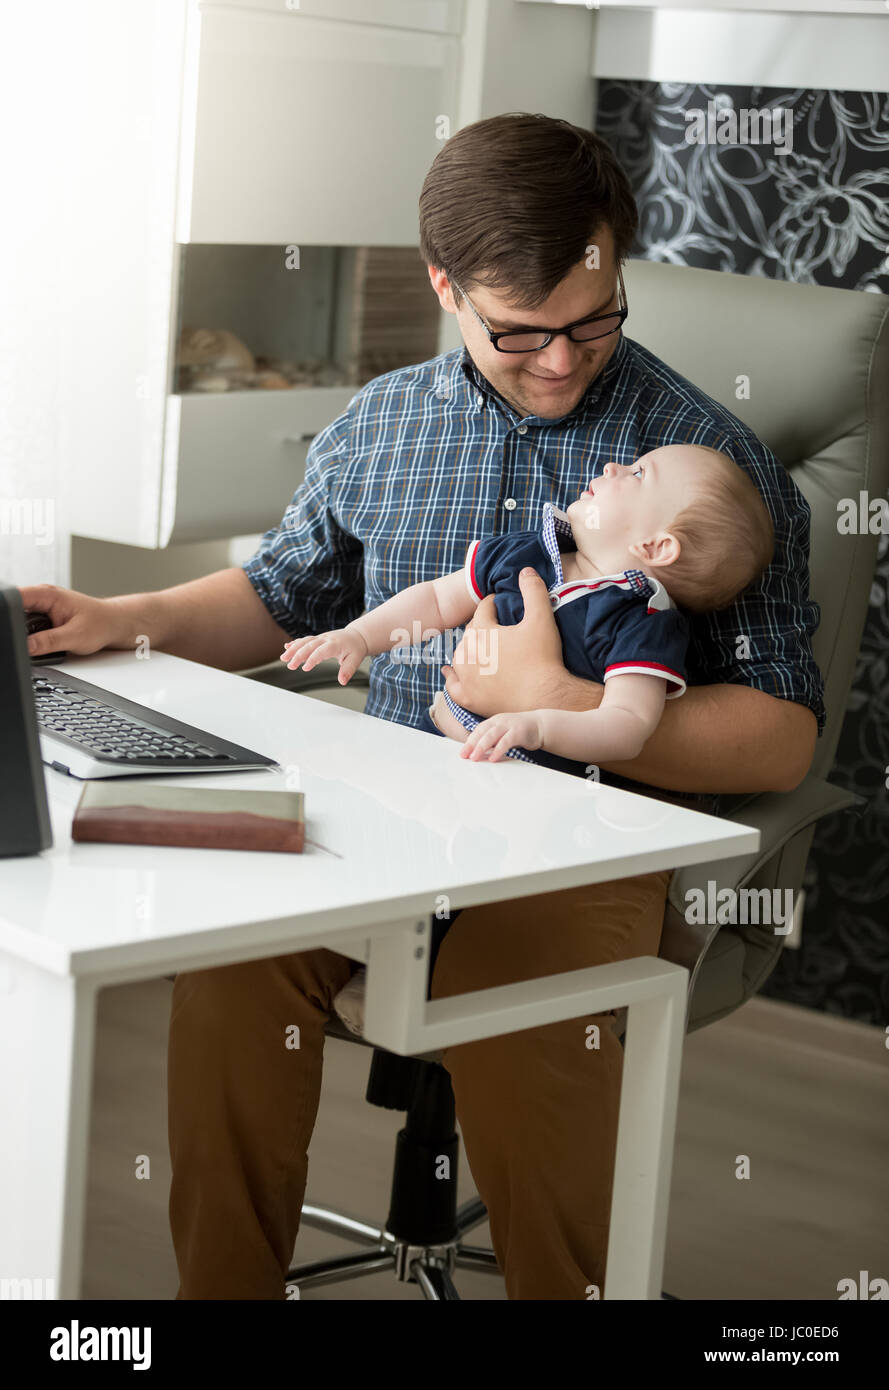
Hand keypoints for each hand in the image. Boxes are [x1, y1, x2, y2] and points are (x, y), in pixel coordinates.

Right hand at [17, 583, 125, 657]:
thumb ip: (48, 642)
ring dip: (25, 633)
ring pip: (20, 620)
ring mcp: (42, 607)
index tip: (9, 630)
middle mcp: (42, 598)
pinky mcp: (44, 617)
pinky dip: (32, 636)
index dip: (8, 612)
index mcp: (48, 595)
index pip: (15, 597)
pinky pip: (29, 626)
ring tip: (45, 640)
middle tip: (31, 641)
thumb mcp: (75, 637)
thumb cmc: (101, 624)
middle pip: (15, 611)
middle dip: (16, 627)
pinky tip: (43, 641)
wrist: (113, 624)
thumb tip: (27, 646)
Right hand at [280, 627, 367, 684]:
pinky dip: (295, 643)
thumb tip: (342, 681)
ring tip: (283, 658)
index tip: (305, 668)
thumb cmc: (356, 648)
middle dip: (298, 655)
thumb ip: (348, 670)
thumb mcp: (356, 660)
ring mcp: (320, 638)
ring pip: (304, 641)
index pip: (321, 651)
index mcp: (335, 644)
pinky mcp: (317, 639)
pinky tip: (287, 647)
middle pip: (309, 645)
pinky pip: (305, 640)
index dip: (312, 659)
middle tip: (290, 665)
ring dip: (293, 649)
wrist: (357, 636)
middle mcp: (326, 639)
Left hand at [442, 567, 564, 716]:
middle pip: (470, 632)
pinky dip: (452, 677)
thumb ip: (533, 590)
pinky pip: (453, 685)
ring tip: (480, 649)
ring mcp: (465, 677)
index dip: (494, 604)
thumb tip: (525, 570)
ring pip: (459, 656)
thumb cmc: (544, 659)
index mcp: (481, 630)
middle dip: (482, 627)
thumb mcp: (542, 618)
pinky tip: (451, 672)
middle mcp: (467, 652)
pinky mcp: (468, 698)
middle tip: (497, 628)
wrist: (544, 698)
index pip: (484, 609)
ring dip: (468, 650)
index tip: (501, 604)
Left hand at [459, 711, 543, 762]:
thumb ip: (492, 741)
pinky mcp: (519, 731)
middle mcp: (500, 721)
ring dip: (481, 747)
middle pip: (482, 732)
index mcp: (494, 721)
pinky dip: (498, 750)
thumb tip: (478, 753)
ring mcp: (509, 725)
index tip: (462, 753)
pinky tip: (493, 758)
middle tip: (465, 756)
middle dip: (472, 744)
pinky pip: (506, 741)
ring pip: (491, 735)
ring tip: (475, 758)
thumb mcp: (503, 734)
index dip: (469, 742)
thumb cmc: (520, 731)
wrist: (541, 725)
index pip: (478, 731)